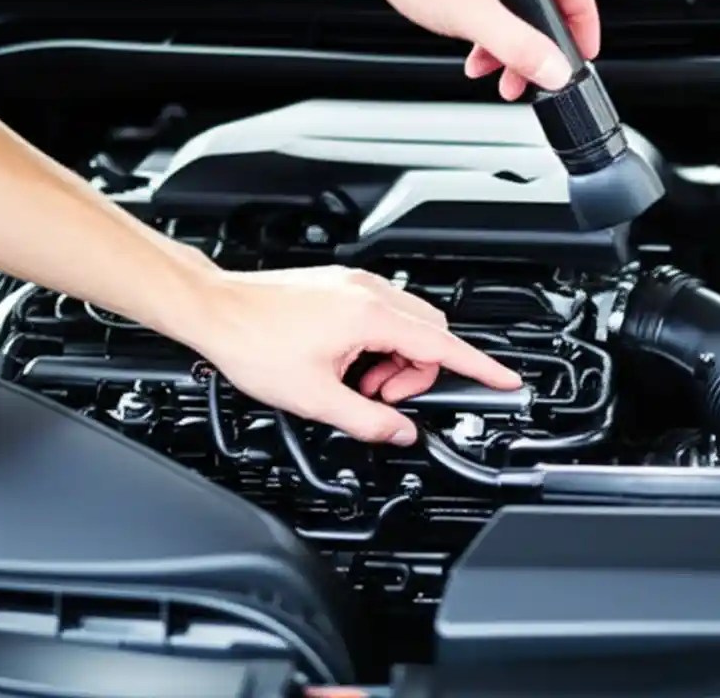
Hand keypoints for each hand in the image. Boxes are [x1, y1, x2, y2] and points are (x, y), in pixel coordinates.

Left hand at [190, 266, 521, 445]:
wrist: (215, 311)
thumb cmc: (252, 342)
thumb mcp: (315, 398)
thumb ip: (367, 420)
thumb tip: (400, 432)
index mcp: (370, 316)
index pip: (445, 346)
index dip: (480, 368)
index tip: (504, 381)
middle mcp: (368, 292)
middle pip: (431, 334)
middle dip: (421, 373)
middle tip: (384, 399)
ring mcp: (354, 286)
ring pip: (407, 324)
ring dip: (397, 360)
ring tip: (359, 385)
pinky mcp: (340, 288)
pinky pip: (382, 315)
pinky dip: (379, 345)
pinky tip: (348, 364)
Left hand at [364, 0, 599, 100]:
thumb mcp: (474, 14)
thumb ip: (518, 45)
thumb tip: (554, 71)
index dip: (581, 27)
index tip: (581, 59)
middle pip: (546, 0)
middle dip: (534, 46)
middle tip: (526, 78)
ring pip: (518, 5)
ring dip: (507, 44)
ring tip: (490, 70)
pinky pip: (494, 2)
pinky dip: (488, 29)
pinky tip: (475, 51)